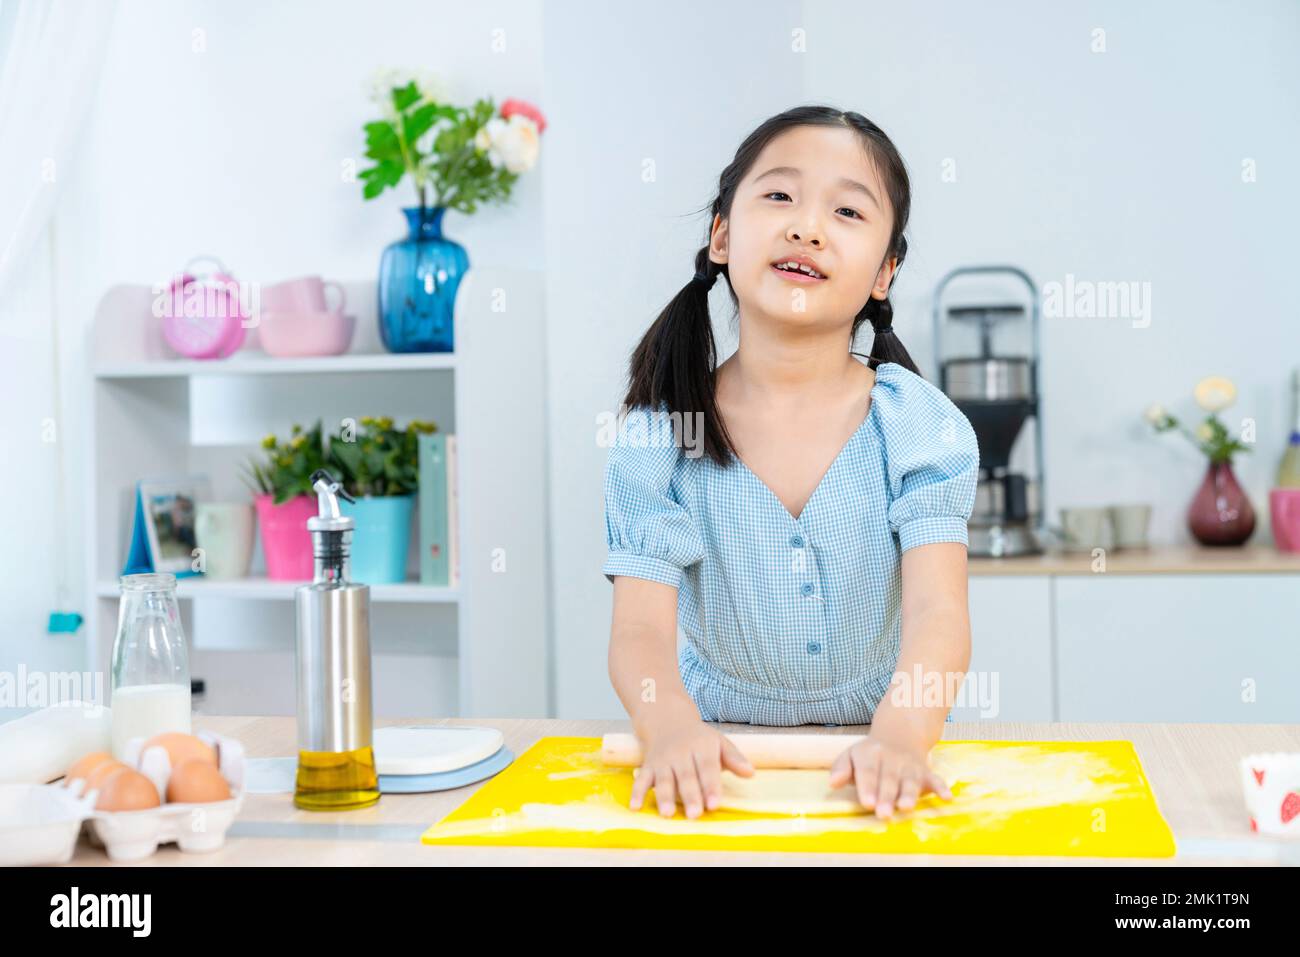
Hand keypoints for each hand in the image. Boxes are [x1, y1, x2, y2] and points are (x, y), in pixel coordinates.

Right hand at [629, 713, 753, 818]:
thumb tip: (751, 773)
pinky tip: (635, 807)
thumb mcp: (719, 742)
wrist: (666, 718)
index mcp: (702, 747)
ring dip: (664, 796)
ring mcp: (663, 759)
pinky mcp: (648, 765)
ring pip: (664, 779)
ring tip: (667, 814)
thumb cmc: (698, 737)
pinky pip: (641, 779)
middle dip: (689, 796)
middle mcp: (681, 753)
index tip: (714, 804)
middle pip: (686, 776)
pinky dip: (636, 793)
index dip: (711, 786)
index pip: (708, 768)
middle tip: (694, 814)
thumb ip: (734, 758)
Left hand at [829, 730, 951, 818]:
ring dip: (909, 794)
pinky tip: (947, 798)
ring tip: (906, 807)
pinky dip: (942, 787)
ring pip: (911, 780)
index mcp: (870, 754)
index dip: (868, 787)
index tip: (867, 803)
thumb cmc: (869, 754)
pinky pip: (935, 778)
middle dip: (886, 796)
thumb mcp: (851, 755)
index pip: (868, 771)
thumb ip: (841, 768)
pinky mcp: (925, 771)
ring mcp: (910, 765)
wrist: (899, 734)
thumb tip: (833, 783)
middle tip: (883, 813)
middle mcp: (892, 758)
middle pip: (889, 779)